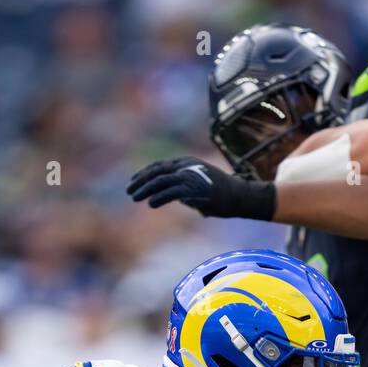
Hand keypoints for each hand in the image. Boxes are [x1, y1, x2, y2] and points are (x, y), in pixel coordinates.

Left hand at [126, 156, 275, 219]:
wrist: (238, 195)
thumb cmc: (220, 194)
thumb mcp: (198, 186)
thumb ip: (184, 188)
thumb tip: (172, 196)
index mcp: (186, 162)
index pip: (160, 165)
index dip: (145, 173)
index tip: (134, 181)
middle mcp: (186, 166)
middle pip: (157, 171)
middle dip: (141, 181)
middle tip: (129, 190)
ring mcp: (189, 176)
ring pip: (161, 181)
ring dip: (145, 189)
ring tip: (135, 197)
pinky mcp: (193, 189)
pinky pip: (171, 192)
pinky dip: (159, 198)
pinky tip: (151, 204)